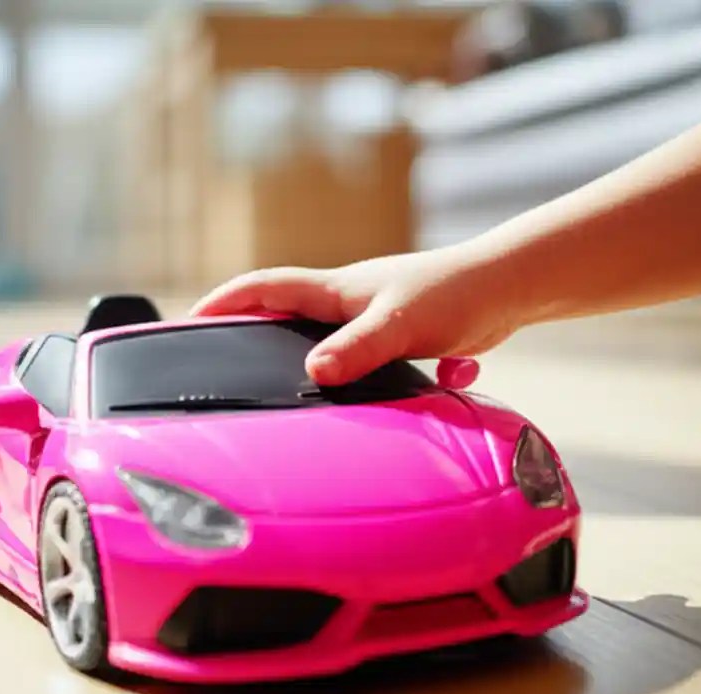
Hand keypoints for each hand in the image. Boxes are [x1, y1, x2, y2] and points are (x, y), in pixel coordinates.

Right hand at [190, 248, 525, 384]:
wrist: (511, 285)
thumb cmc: (455, 295)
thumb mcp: (398, 326)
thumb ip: (357, 350)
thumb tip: (313, 373)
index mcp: (336, 290)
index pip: (264, 288)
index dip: (224, 302)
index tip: (189, 319)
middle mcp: (350, 299)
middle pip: (288, 313)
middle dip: (255, 331)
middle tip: (225, 358)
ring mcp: (376, 315)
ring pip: (332, 340)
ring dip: (313, 360)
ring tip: (290, 390)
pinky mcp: (406, 333)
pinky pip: (376, 358)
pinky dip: (377, 376)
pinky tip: (396, 401)